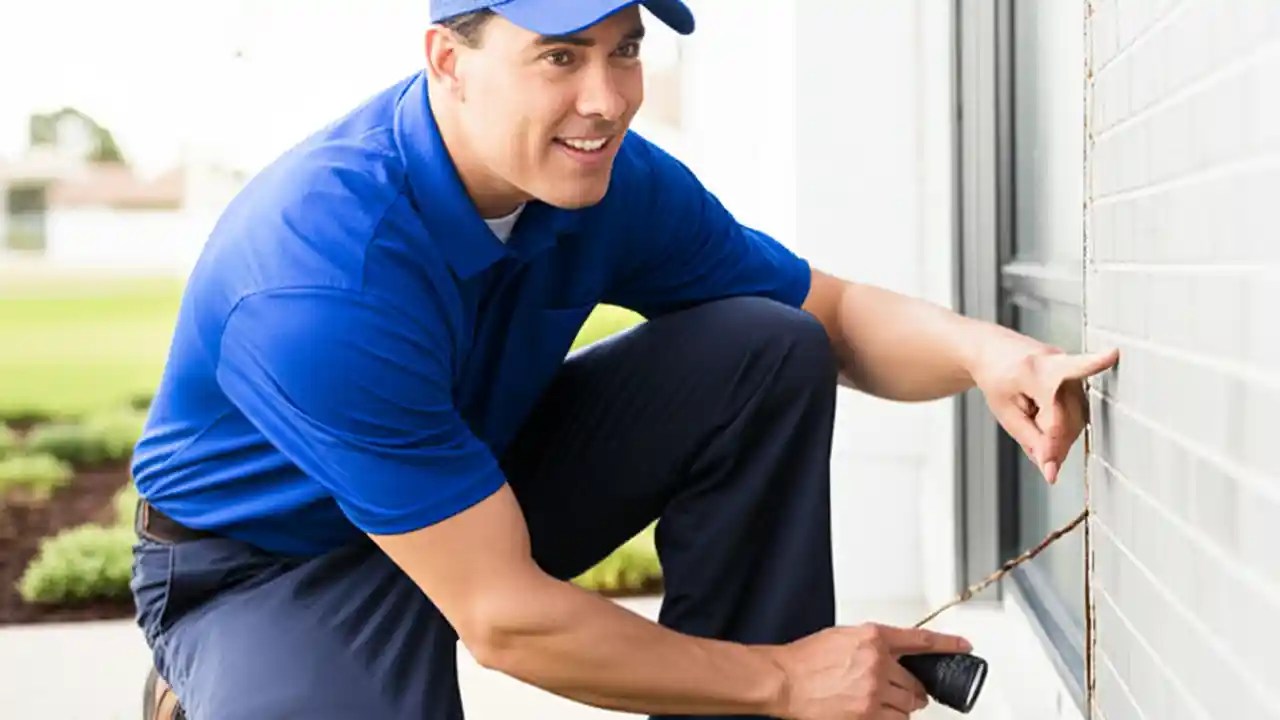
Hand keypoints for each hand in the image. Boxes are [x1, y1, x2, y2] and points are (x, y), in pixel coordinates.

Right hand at [770, 623, 973, 719]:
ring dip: (902, 707)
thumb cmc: (806, 660)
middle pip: (916, 683)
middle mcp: (877, 662)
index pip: (921, 640)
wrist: (785, 681)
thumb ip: (872, 644)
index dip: (947, 644)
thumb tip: (892, 656)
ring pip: (908, 705)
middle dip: (913, 690)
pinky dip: (892, 719)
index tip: (963, 646)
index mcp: (872, 637)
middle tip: (902, 692)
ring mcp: (873, 690)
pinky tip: (877, 713)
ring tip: (880, 703)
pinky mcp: (867, 715)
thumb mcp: (842, 637)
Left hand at [970, 328, 1119, 483]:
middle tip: (1043, 460)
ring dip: (1059, 434)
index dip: (1052, 446)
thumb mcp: (1006, 413)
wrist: (994, 349)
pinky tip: (1045, 422)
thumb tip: (1051, 470)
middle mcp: (1059, 362)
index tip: (1051, 472)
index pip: (1056, 413)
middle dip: (1055, 443)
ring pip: (1077, 418)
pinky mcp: (1077, 374)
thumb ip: (1030, 441)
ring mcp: (1071, 366)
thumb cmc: (997, 379)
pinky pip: (1078, 410)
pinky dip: (1062, 425)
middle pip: (1068, 419)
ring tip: (1034, 422)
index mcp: (1035, 372)